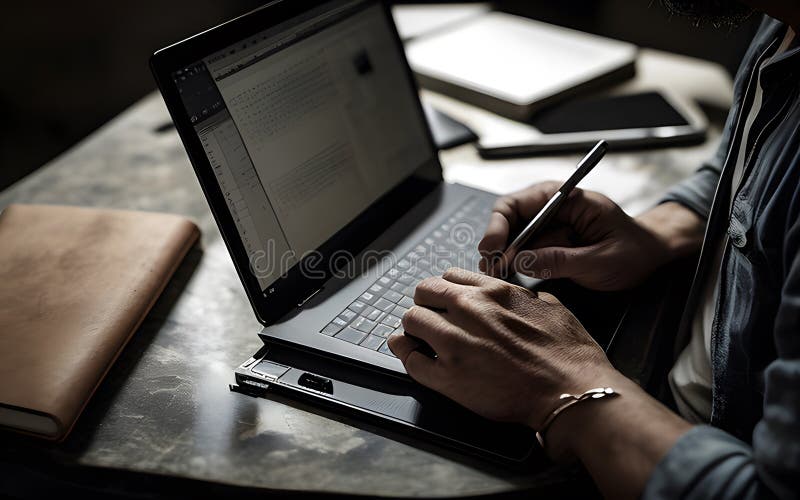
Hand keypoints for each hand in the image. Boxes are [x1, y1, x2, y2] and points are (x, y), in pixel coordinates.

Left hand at [387, 267, 617, 428]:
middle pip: (424, 292)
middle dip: (426, 303)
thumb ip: (528, 298)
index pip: (449, 277)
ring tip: (419, 337)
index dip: (445, 289)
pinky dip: (408, 355)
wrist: (571, 392)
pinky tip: (412, 355)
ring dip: (414, 328)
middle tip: (430, 316)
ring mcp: (455, 344)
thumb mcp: (553, 308)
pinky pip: (411, 360)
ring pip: (411, 320)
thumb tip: (523, 299)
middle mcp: (469, 311)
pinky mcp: (448, 378)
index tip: (446, 300)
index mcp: (493, 292)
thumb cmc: (569, 354)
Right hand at [478, 181, 703, 290]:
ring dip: (501, 256)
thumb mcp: (601, 259)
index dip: (499, 226)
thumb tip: (521, 262)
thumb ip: (561, 260)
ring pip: (510, 236)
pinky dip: (512, 263)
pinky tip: (508, 277)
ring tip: (497, 276)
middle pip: (506, 219)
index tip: (493, 250)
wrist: (649, 255)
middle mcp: (549, 207)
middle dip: (495, 244)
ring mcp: (546, 225)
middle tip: (490, 270)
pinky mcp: (546, 243)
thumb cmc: (633, 251)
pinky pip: (521, 250)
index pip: (518, 204)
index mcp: (565, 198)